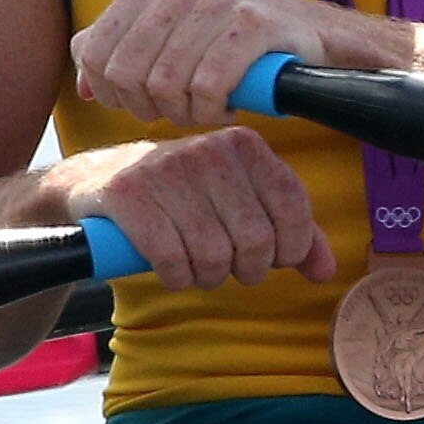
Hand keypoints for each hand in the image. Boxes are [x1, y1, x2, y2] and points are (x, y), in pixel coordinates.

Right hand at [65, 132, 336, 292]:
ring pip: (213, 256)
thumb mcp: (239, 201)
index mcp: (245, 146)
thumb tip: (325, 271)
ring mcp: (166, 170)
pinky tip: (171, 270)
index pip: (293, 209)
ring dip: (206, 277)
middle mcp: (208, 149)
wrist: (98, 181)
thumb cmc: (182, 197)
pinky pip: (171, 261)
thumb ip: (289, 232)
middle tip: (227, 268)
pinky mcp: (128, 196)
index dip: (289, 249)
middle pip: (256, 240)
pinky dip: (176, 277)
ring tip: (196, 268)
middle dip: (245, 270)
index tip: (270, 258)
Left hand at [69, 0, 382, 134]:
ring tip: (204, 107)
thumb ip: (118, 54)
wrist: (305, 36)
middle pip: (128, 74)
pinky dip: (214, 110)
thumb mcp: (167, 39)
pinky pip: (208, 87)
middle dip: (149, 107)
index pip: (95, 55)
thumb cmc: (229, 44)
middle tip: (178, 110)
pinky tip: (227, 106)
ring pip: (166, 85)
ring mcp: (217, 0)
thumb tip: (83, 86)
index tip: (144, 103)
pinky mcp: (252, 24)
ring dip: (185, 112)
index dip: (113, 94)